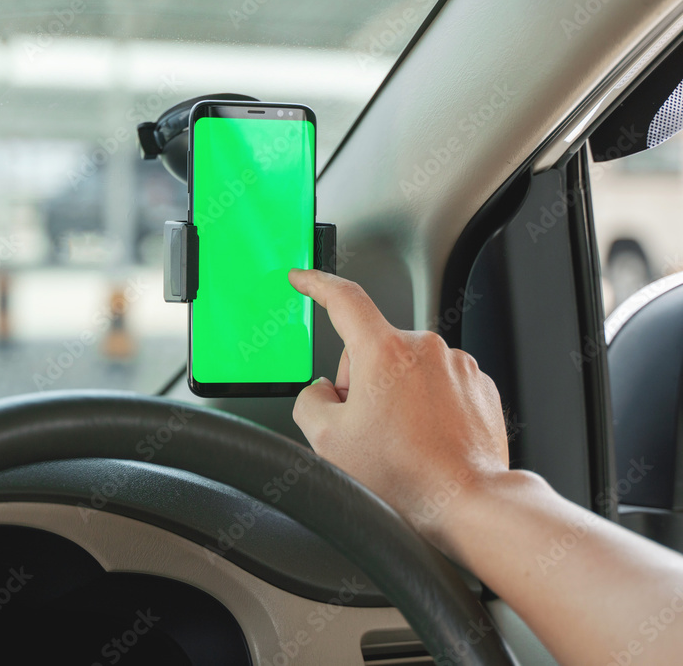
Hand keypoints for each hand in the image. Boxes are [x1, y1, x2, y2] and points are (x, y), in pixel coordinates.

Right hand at [288, 268, 511, 552]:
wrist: (465, 501)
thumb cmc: (406, 475)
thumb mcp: (327, 440)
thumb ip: (308, 401)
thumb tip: (322, 392)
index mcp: (385, 352)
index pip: (343, 299)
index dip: (317, 284)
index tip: (304, 279)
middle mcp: (425, 349)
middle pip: (372, 348)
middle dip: (360, 381)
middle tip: (365, 426)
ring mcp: (456, 366)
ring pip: (405, 368)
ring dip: (394, 394)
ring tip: (401, 440)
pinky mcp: (477, 385)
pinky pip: (436, 383)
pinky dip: (424, 405)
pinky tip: (424, 438)